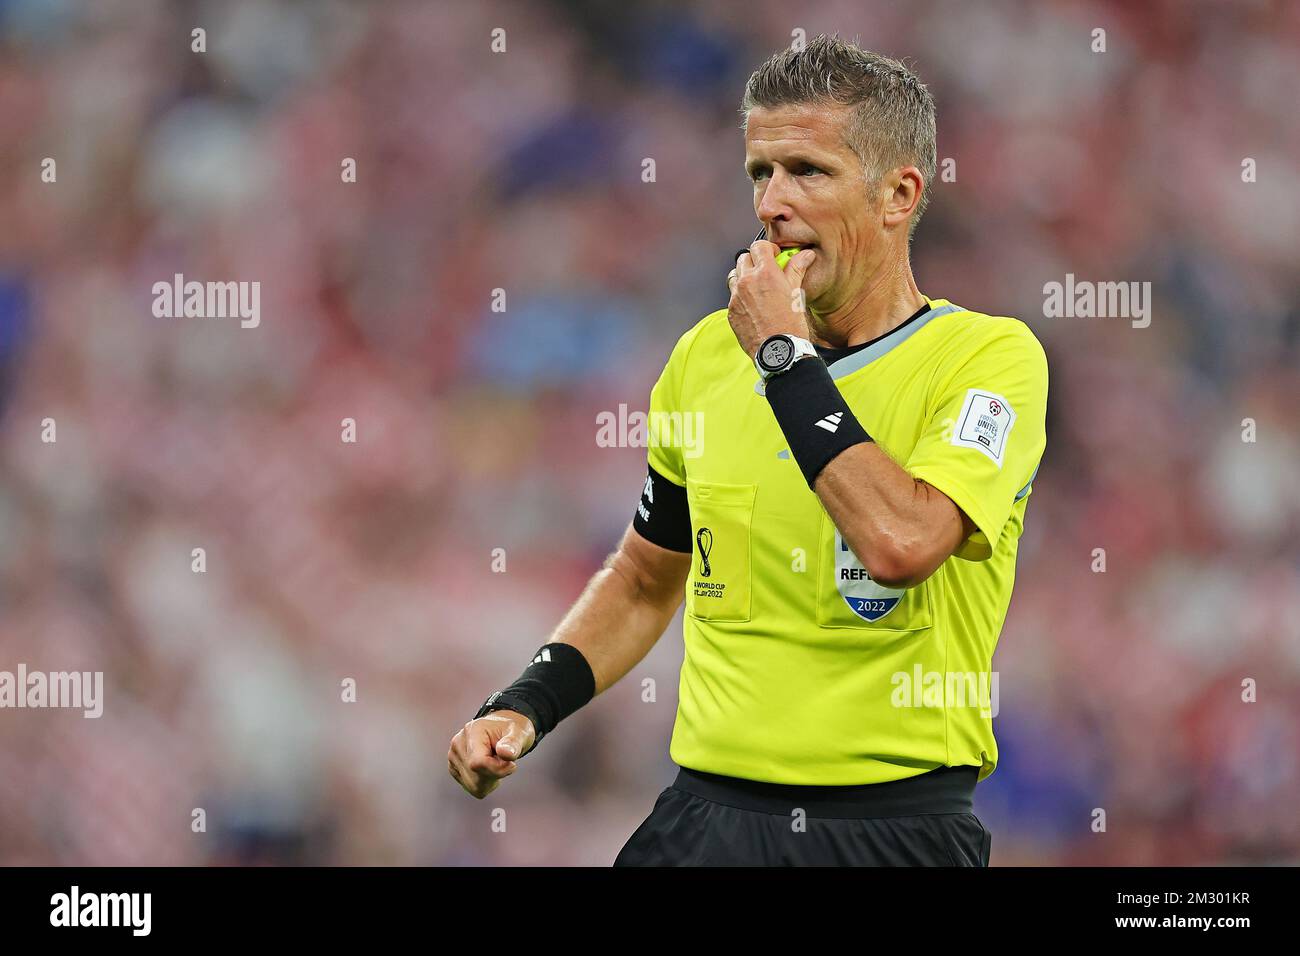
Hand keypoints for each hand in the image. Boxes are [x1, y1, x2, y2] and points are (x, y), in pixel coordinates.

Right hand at [447, 710, 535, 798]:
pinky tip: (489, 769)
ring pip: (474, 786)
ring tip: (496, 763)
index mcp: (472, 731)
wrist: (502, 730)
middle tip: (505, 761)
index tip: (512, 764)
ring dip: (491, 780)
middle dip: (496, 774)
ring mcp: (453, 757)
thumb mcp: (519, 733)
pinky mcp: (454, 769)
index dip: (498, 769)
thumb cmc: (511, 731)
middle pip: (476, 777)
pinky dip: (485, 783)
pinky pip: (473, 788)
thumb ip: (513, 743)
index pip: (478, 763)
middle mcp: (458, 743)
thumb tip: (507, 753)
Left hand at [726, 240, 816, 358]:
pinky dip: (741, 296)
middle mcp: (747, 282)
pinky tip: (753, 305)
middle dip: (755, 261)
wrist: (778, 351)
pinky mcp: (731, 312)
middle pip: (744, 258)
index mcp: (765, 273)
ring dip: (744, 276)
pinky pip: (732, 296)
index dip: (767, 249)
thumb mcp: (796, 293)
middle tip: (766, 271)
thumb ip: (797, 269)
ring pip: (734, 276)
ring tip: (757, 287)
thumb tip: (805, 255)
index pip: (759, 246)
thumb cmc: (790, 324)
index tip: (774, 256)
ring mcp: (736, 297)